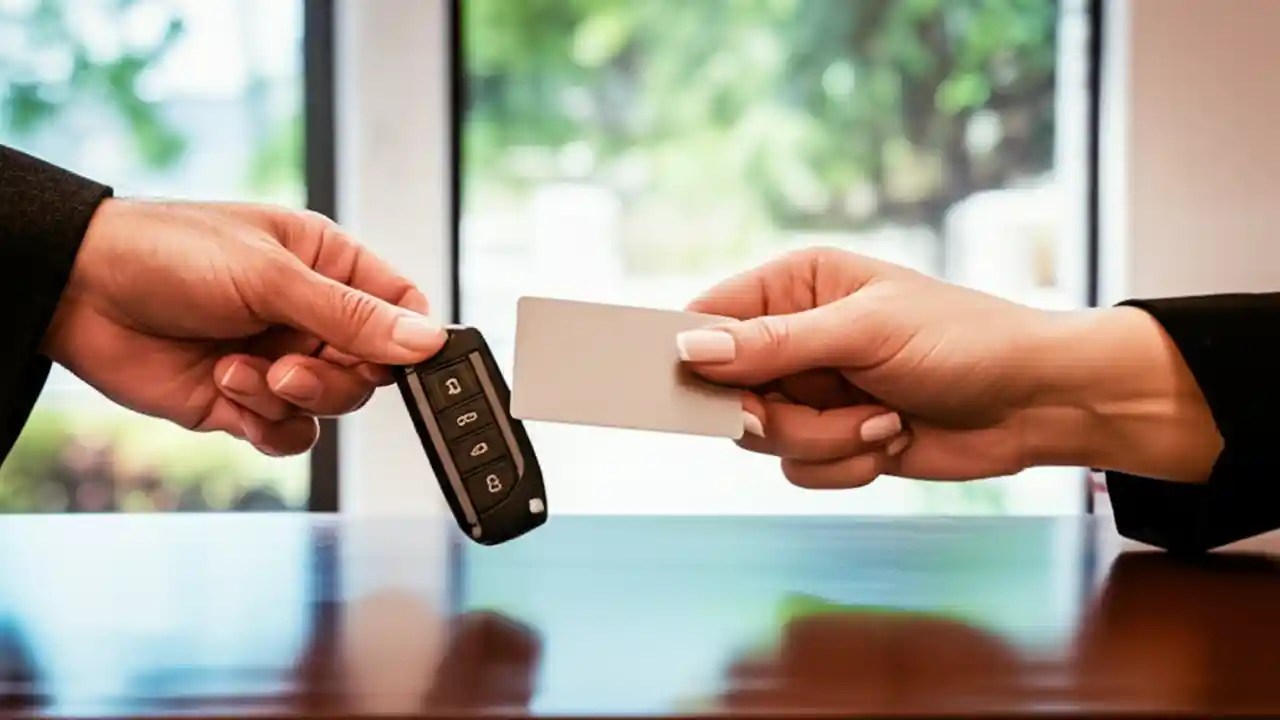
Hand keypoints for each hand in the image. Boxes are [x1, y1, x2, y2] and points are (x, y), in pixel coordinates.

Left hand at [41, 199, 446, 455]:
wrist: (77, 293)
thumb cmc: (169, 253)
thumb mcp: (272, 277)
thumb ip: (352, 317)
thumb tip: (426, 341)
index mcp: (327, 265)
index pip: (398, 308)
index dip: (406, 340)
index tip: (397, 362)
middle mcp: (309, 315)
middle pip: (370, 369)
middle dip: (332, 378)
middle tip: (289, 367)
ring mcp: (279, 359)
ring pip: (330, 405)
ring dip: (290, 399)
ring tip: (243, 373)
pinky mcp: (244, 400)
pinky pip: (290, 433)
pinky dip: (266, 422)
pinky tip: (226, 387)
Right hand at [680, 248, 1220, 488]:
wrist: (1035, 402)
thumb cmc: (964, 340)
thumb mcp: (865, 332)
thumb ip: (774, 344)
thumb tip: (692, 350)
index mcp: (796, 285)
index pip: (710, 317)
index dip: (695, 355)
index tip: (689, 387)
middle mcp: (796, 337)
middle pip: (728, 391)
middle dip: (778, 414)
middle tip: (820, 408)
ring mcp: (814, 391)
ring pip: (764, 439)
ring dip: (825, 441)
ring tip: (882, 418)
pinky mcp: (836, 438)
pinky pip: (801, 470)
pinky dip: (846, 464)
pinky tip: (892, 437)